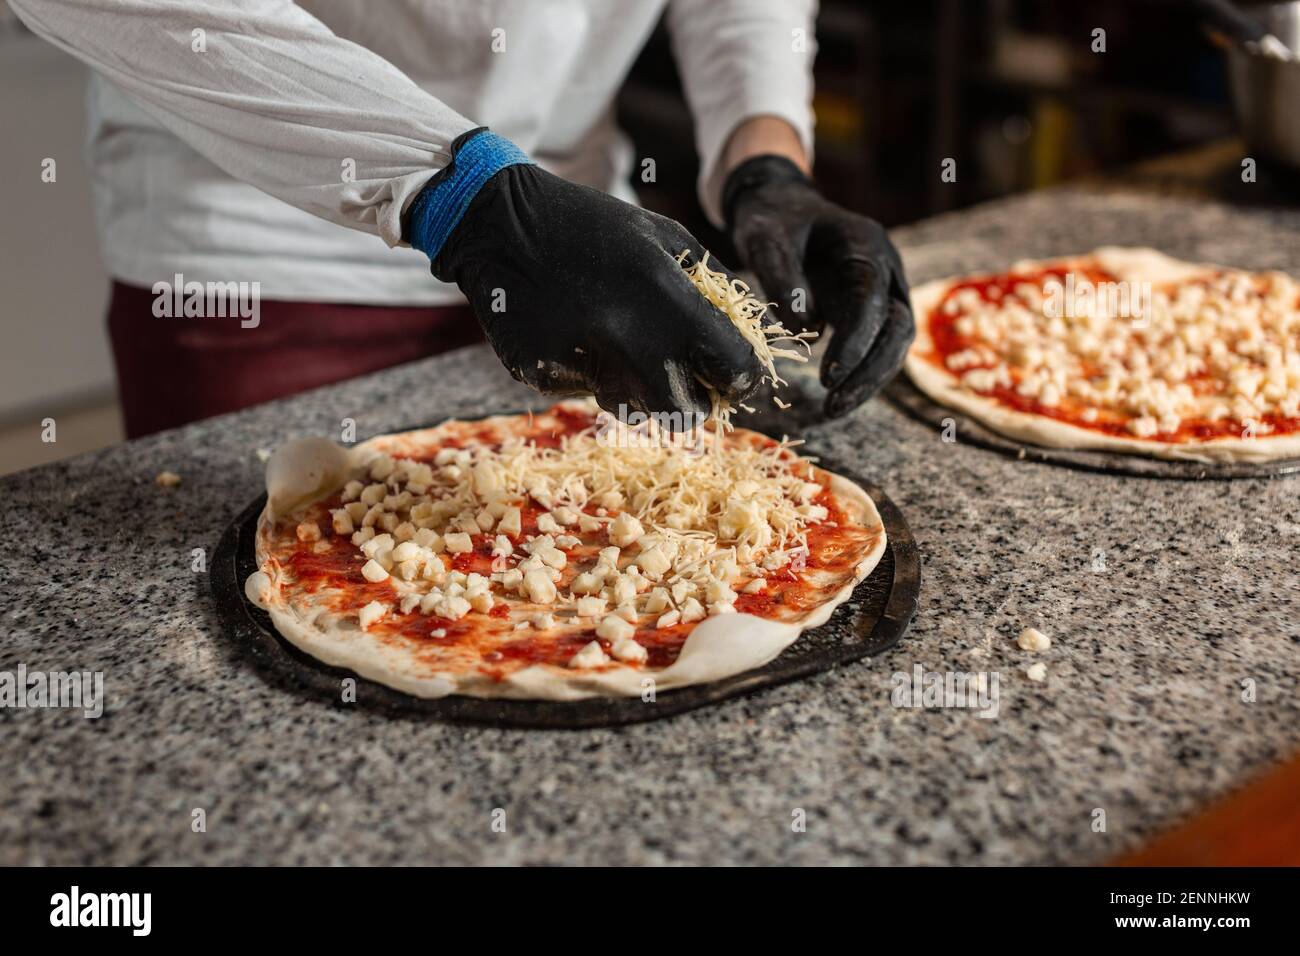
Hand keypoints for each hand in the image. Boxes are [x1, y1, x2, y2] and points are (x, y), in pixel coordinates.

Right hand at [425, 142, 762, 429]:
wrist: (499, 222)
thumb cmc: (593, 225)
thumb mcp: (663, 235)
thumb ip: (711, 285)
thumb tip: (749, 334)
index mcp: (662, 294)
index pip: (729, 365)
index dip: (742, 378)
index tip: (739, 378)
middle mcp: (621, 334)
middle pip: (683, 410)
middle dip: (694, 401)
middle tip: (690, 383)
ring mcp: (577, 360)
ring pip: (632, 407)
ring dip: (641, 389)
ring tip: (626, 347)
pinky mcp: (539, 374)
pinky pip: (584, 391)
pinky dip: (591, 373)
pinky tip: (574, 332)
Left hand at [722, 155, 913, 417]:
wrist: (783, 208)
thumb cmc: (773, 221)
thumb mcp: (764, 238)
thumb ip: (782, 276)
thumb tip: (802, 327)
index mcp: (867, 245)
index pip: (872, 300)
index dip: (855, 342)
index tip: (829, 376)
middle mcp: (886, 269)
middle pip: (899, 328)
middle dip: (870, 371)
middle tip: (834, 405)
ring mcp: (885, 290)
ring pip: (895, 343)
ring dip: (869, 380)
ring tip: (834, 410)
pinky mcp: (872, 311)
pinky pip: (877, 347)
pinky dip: (861, 374)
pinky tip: (837, 398)